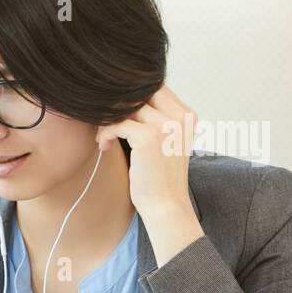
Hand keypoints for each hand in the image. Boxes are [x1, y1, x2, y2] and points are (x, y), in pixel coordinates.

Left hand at [96, 84, 204, 266]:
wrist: (165, 205)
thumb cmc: (161, 176)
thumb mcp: (167, 141)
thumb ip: (156, 117)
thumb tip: (123, 95)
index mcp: (187, 116)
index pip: (155, 87)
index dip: (132, 97)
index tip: (119, 115)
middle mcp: (180, 117)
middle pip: (140, 91)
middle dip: (119, 104)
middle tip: (107, 121)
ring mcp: (165, 126)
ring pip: (126, 106)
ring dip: (108, 119)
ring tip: (105, 137)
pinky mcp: (148, 137)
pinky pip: (116, 123)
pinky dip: (105, 132)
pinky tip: (104, 145)